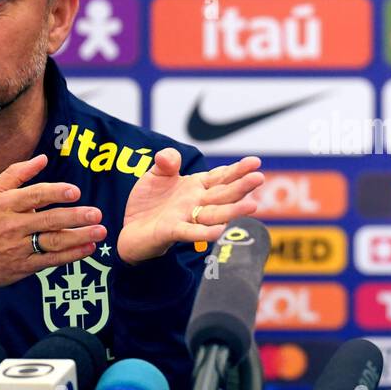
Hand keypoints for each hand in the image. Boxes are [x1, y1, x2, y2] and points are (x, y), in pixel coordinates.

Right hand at [0, 154, 105, 309]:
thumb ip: (17, 174)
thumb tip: (43, 158)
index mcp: (4, 204)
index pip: (34, 196)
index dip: (56, 192)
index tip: (75, 191)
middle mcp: (11, 226)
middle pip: (48, 220)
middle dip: (75, 217)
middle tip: (97, 213)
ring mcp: (18, 248)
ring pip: (53, 241)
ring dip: (79, 237)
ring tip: (100, 231)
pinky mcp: (23, 267)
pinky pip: (51, 260)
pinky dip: (71, 255)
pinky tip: (88, 248)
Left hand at [118, 150, 262, 264]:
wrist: (130, 228)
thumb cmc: (149, 202)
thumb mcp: (156, 174)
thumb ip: (166, 162)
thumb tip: (169, 156)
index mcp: (197, 186)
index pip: (221, 177)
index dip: (237, 169)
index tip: (255, 162)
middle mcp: (197, 203)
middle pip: (223, 194)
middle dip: (241, 186)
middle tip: (259, 178)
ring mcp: (187, 218)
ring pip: (214, 214)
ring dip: (232, 211)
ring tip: (251, 206)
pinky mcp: (172, 232)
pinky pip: (190, 232)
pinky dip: (204, 233)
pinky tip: (219, 231)